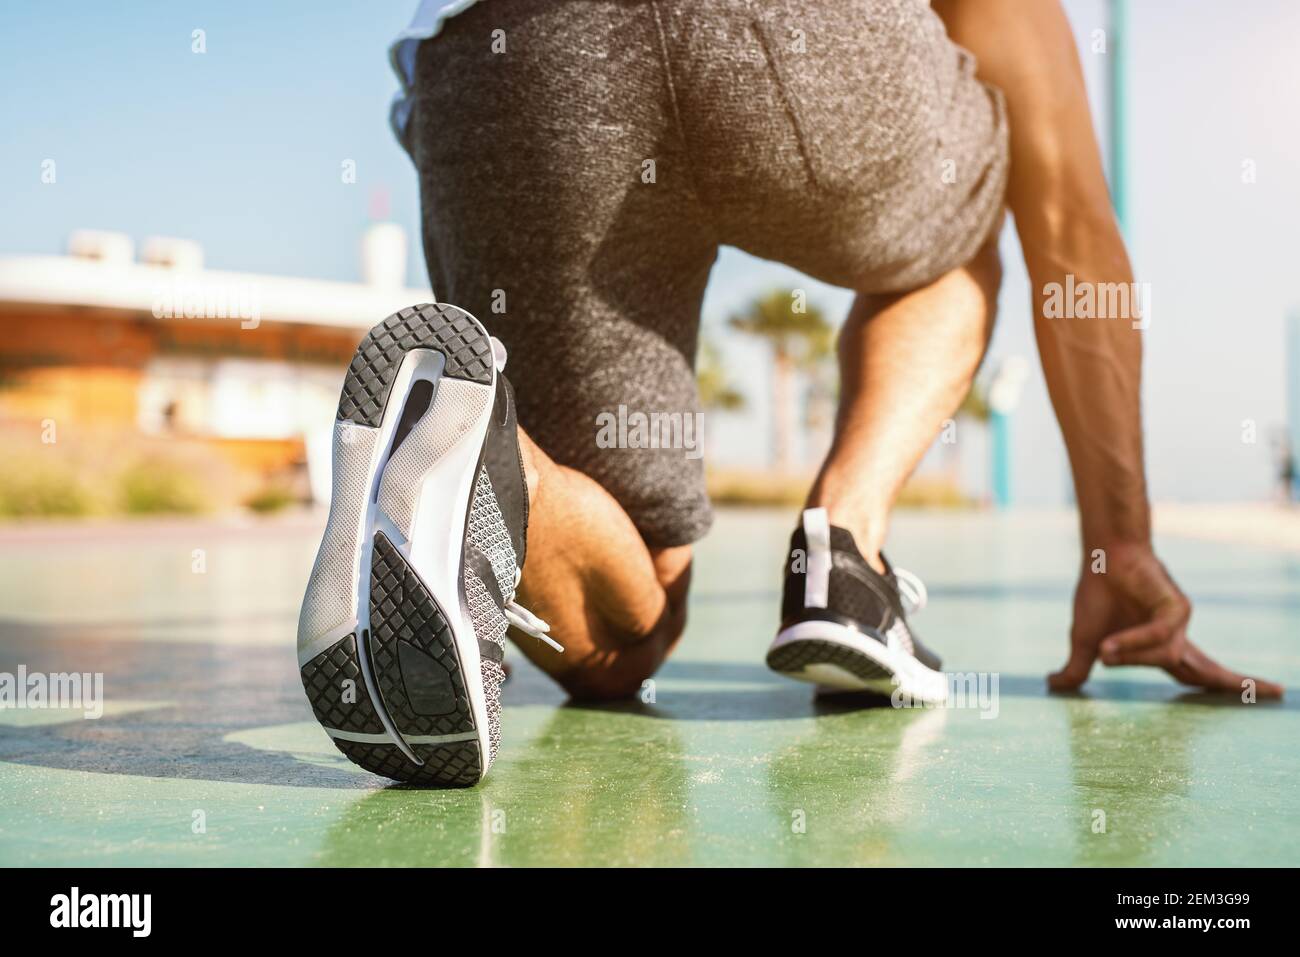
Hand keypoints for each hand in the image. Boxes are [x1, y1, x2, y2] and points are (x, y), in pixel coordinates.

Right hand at [1049, 543, 1283, 698]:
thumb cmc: (1097, 595)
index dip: (1220, 686)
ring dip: (1130, 658)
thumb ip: (1078, 667)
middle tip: (1280, 693)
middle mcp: (1176, 637)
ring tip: (1104, 651)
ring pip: (1166, 657)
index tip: (1258, 692)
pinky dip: (1134, 642)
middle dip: (1240, 684)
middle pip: (1211, 670)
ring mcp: (1179, 623)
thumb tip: (1052, 686)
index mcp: (1161, 646)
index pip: (1196, 674)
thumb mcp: (1086, 641)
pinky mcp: (1177, 609)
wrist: (1101, 558)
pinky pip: (1160, 637)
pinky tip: (1112, 645)